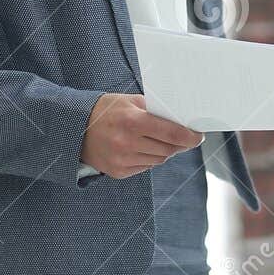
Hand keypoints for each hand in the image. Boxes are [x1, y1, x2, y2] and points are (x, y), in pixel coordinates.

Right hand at [81, 94, 203, 179]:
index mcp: (132, 122)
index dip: (189, 137)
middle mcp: (127, 143)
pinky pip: (145, 167)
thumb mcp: (130, 102)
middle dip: (179, 144)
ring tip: (160, 140)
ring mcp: (121, 160)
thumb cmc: (106, 111)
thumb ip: (154, 109)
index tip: (198, 136)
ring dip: (165, 151)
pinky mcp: (118, 172)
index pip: (171, 133)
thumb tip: (181, 119)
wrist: (75, 129)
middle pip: (168, 149)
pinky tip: (142, 148)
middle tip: (184, 137)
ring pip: (158, 160)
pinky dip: (150, 158)